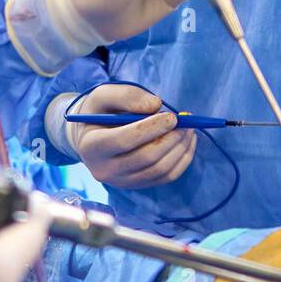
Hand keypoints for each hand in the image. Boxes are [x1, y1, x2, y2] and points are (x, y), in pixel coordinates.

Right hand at [64, 83, 196, 189]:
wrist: (91, 136)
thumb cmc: (99, 112)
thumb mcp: (104, 95)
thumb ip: (127, 96)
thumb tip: (156, 105)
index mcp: (91, 146)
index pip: (125, 140)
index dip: (152, 128)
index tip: (172, 117)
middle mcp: (103, 170)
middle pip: (146, 158)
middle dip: (171, 139)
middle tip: (186, 122)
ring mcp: (120, 182)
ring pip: (159, 170)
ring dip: (180, 149)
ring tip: (189, 129)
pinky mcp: (136, 186)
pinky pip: (166, 177)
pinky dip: (182, 160)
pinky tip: (187, 142)